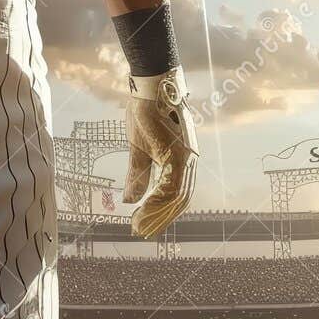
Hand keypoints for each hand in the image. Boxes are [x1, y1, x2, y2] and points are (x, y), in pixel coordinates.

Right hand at [122, 68, 197, 238]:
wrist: (150, 87)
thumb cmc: (145, 113)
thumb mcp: (138, 149)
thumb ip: (137, 176)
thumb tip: (129, 200)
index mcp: (181, 160)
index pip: (176, 195)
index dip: (161, 212)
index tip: (144, 225)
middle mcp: (189, 160)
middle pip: (179, 200)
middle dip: (160, 218)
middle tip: (141, 231)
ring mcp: (186, 156)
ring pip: (177, 195)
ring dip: (157, 213)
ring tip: (139, 224)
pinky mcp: (178, 152)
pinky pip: (171, 184)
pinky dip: (157, 199)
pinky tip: (142, 208)